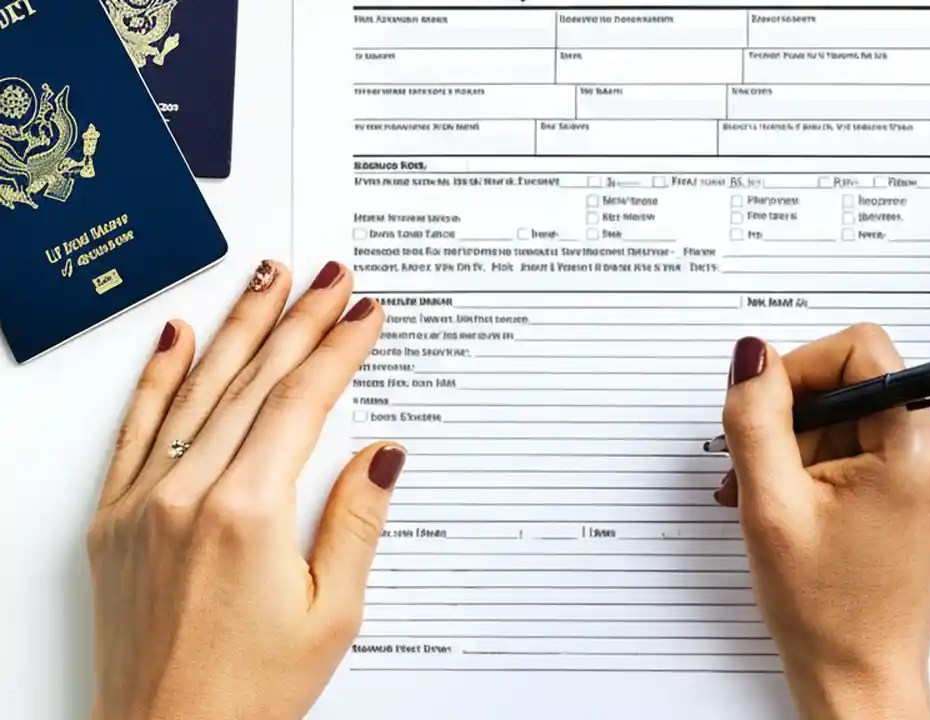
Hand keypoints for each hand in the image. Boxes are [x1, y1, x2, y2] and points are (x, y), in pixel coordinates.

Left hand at [87, 261, 399, 719]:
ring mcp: (142, 502)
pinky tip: (175, 336)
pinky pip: (134, 429)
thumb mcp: (331, 612)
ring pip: (197, 389)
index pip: (301, 402)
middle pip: (253, 381)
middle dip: (298, 319)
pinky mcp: (113, 520)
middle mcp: (187, 494)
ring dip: (238, 327)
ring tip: (266, 279)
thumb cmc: (249, 693)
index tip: (364, 313)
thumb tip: (382, 453)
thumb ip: (356, 521)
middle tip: (328, 274)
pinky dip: (156, 377)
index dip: (338, 350)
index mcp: (248, 513)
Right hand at [716, 326, 929, 719]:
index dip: (800, 369)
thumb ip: (755, 418)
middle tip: (767, 474)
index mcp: (918, 450)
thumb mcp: (769, 506)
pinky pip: (867, 440)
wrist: (861, 671)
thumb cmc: (827, 610)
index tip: (769, 412)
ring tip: (780, 499)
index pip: (859, 348)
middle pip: (854, 380)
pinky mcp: (926, 483)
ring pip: (854, 411)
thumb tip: (753, 356)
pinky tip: (802, 503)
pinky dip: (825, 461)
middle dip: (797, 419)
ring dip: (805, 444)